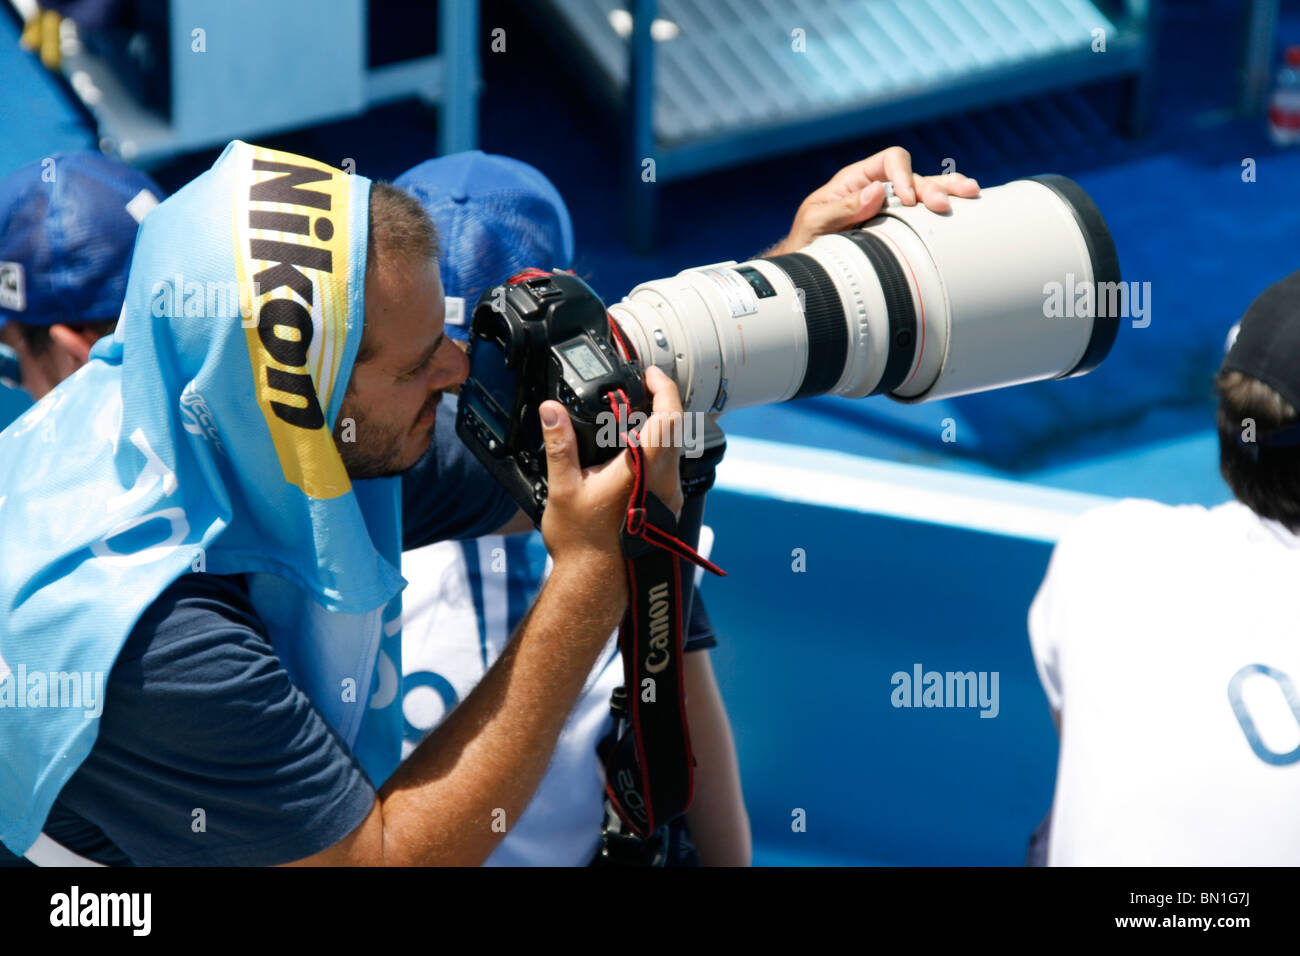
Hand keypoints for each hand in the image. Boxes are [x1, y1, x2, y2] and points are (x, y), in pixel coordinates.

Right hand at [538, 366, 684, 565]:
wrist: (595, 586)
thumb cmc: (583, 544)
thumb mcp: (564, 488)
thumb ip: (560, 444)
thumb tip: (552, 410)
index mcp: (643, 470)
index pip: (668, 417)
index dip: (663, 388)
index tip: (650, 374)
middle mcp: (664, 482)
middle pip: (676, 430)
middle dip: (659, 404)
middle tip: (635, 390)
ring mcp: (669, 497)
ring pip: (673, 450)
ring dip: (656, 430)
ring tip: (625, 422)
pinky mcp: (666, 509)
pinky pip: (667, 469)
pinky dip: (652, 453)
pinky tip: (626, 456)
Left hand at [769, 147, 980, 254]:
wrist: (806, 269)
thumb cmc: (806, 241)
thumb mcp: (816, 222)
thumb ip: (843, 207)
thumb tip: (877, 191)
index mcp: (857, 180)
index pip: (890, 161)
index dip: (903, 175)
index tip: (907, 201)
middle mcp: (877, 188)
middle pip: (914, 175)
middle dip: (930, 188)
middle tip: (941, 206)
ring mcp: (890, 207)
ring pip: (925, 190)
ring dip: (947, 190)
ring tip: (969, 193)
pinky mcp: (898, 226)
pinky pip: (924, 213)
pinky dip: (944, 206)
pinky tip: (965, 203)